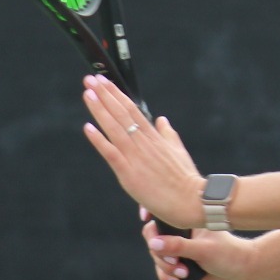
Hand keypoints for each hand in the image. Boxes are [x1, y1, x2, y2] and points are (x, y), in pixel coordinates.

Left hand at [81, 74, 203, 231]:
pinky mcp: (129, 173)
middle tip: (91, 79)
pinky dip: (99, 140)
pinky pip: (111, 153)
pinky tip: (87, 127)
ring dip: (99, 110)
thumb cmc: (186, 179)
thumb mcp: (178, 151)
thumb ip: (167, 134)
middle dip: (104, 95)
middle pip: (121, 113)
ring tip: (88, 93)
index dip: (117, 94)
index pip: (132, 109)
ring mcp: (135, 157)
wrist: (192, 200)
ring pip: (114, 128)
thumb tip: (161, 120)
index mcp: (154, 136)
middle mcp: (143, 143)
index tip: (105, 82)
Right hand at [141, 208, 256, 279]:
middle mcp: (182, 232)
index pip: (163, 213)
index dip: (150, 212)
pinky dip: (167, 277)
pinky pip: (164, 270)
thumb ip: (179, 246)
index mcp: (188, 220)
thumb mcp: (204, 249)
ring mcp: (181, 248)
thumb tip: (153, 243)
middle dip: (162, 255)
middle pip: (155, 240)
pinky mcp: (181, 262)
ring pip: (158, 257)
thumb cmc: (229, 254)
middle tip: (177, 264)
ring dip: (165, 268)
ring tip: (182, 275)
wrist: (243, 272)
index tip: (145, 218)